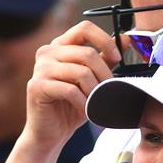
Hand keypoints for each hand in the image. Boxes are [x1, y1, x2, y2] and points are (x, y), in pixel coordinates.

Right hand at [22, 22, 118, 144]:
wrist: (50, 133)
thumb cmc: (70, 107)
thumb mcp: (92, 80)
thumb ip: (105, 59)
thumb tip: (124, 38)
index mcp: (60, 46)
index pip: (84, 28)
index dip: (105, 40)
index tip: (118, 58)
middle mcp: (47, 53)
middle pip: (87, 53)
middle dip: (105, 75)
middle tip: (110, 92)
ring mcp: (40, 68)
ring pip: (81, 72)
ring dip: (95, 92)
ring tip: (97, 104)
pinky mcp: (37, 86)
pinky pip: (70, 90)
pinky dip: (83, 103)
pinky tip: (85, 111)